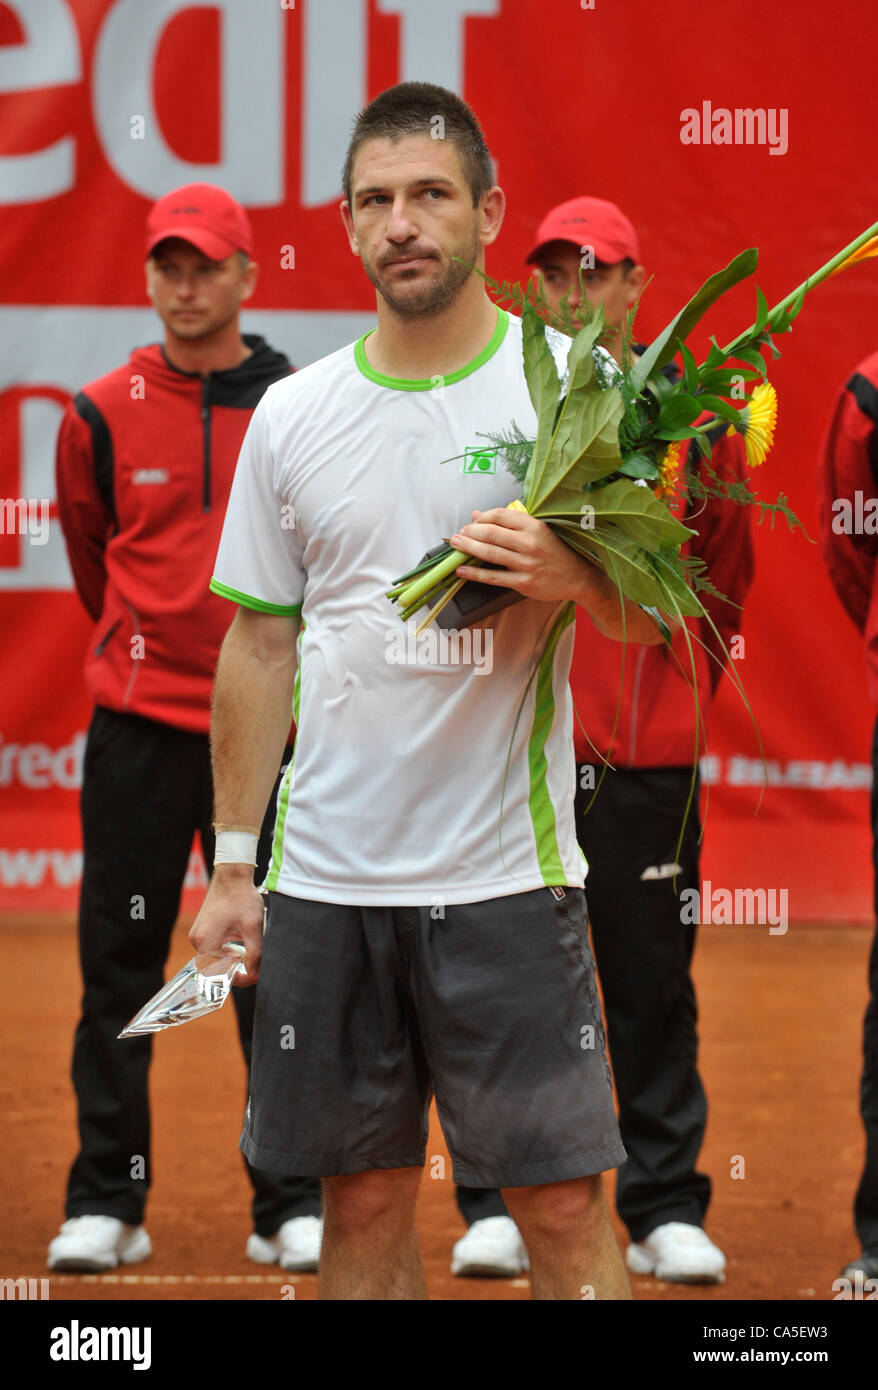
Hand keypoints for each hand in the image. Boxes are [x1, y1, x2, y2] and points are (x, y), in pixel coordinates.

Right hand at [188, 866, 264, 986]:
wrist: (232, 876)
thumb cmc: (242, 898)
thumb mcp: (253, 928)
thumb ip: (255, 954)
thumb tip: (255, 973)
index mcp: (207, 941)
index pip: (217, 974)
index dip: (237, 979)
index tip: (253, 975)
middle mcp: (197, 939)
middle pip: (213, 968)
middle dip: (233, 970)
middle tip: (252, 967)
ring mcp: (196, 934)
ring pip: (212, 958)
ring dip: (229, 961)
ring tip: (246, 954)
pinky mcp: (200, 929)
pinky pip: (211, 948)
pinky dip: (224, 951)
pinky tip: (238, 945)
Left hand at [451, 507, 613, 606]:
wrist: (578, 577)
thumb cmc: (555, 551)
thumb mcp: (538, 531)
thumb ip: (509, 523)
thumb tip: (477, 515)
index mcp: (534, 526)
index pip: (500, 516)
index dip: (482, 517)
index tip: (472, 521)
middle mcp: (530, 543)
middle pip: (491, 533)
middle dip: (470, 532)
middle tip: (458, 534)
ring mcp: (526, 564)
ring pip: (490, 553)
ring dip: (468, 548)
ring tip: (455, 544)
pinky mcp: (523, 582)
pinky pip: (493, 577)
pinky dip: (475, 573)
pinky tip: (461, 570)